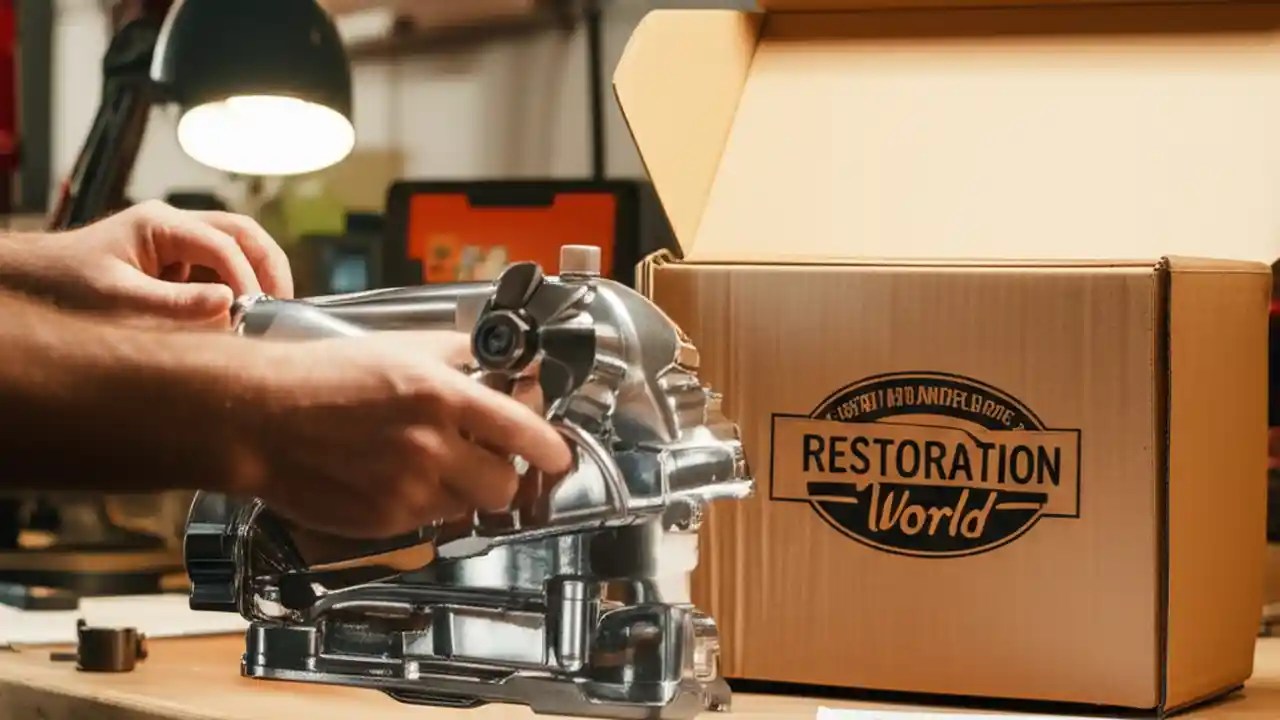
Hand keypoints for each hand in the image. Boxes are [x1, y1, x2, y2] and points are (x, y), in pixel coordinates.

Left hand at [0, 200, 291, 323]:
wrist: (29, 283)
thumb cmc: (63, 288)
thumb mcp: (118, 302)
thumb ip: (175, 306)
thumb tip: (230, 306)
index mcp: (160, 224)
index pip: (223, 244)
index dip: (247, 279)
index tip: (254, 315)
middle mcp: (173, 224)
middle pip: (242, 232)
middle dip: (268, 266)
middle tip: (283, 304)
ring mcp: (175, 240)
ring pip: (236, 245)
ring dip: (255, 274)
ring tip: (265, 311)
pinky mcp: (173, 260)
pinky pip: (217, 266)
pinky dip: (234, 286)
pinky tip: (236, 314)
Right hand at [229, 331, 571, 538]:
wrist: (259, 418)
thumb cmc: (322, 377)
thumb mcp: (402, 347)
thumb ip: (462, 358)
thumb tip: (508, 369)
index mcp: (440, 394)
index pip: (523, 431)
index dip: (550, 448)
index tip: (557, 454)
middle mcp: (429, 445)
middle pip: (505, 483)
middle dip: (504, 474)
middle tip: (489, 459)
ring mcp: (407, 488)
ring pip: (471, 507)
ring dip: (466, 491)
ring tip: (434, 464)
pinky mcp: (385, 521)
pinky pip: (431, 522)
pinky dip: (428, 505)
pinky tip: (400, 477)